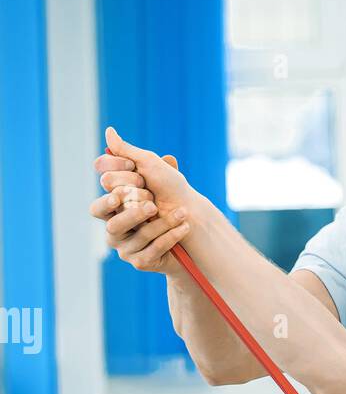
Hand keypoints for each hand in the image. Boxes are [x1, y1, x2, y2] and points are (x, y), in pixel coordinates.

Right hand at [90, 126, 194, 273]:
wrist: (196, 221)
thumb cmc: (171, 192)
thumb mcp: (152, 168)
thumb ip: (129, 153)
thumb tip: (109, 131)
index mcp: (112, 206)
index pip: (101, 201)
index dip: (117, 191)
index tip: (140, 179)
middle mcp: (115, 228)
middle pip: (111, 223)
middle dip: (133, 212)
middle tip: (152, 204)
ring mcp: (126, 247)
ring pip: (136, 235)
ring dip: (161, 223)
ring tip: (182, 213)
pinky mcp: (141, 261)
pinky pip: (152, 250)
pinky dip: (170, 237)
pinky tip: (183, 227)